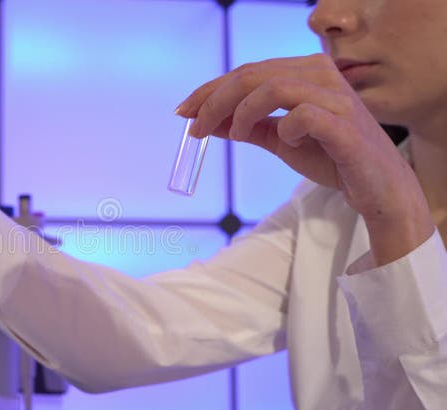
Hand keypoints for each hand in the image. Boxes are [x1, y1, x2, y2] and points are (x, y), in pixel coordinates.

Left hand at [176, 53, 433, 265]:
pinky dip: (284, 127)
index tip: (184, 111)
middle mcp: (322, 76)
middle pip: (254, 76)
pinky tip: (284, 140)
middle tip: (195, 127)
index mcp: (305, 72)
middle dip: (215, 101)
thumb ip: (246, 126)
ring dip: (242, 112)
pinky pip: (303, 115)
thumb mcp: (279, 139)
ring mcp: (336, 98)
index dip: (211, 90)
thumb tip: (204, 122)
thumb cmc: (330, 156)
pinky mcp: (345, 125)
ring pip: (274, 87)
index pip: (248, 72)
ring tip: (235, 135)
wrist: (375, 187)